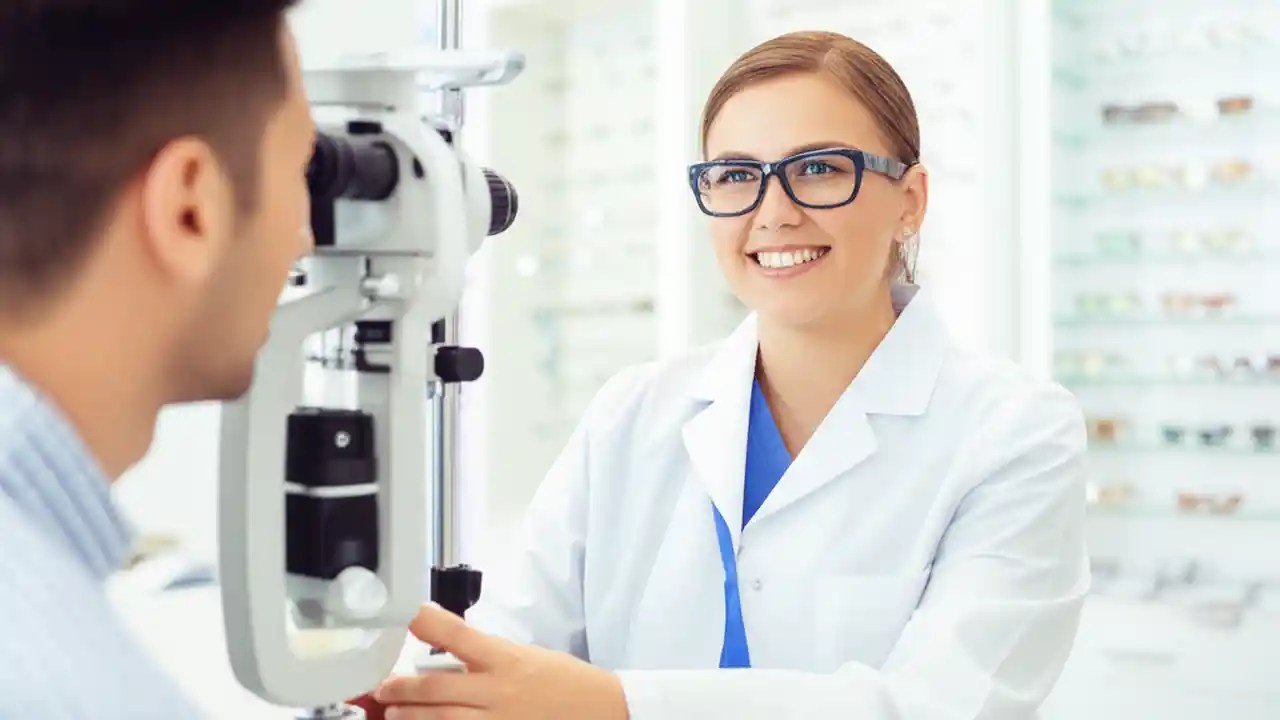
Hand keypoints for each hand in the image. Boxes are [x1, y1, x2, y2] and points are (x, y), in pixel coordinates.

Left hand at [372, 603, 629, 719]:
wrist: (604, 711)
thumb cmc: (566, 682)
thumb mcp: (528, 655)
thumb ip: (488, 656)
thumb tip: (449, 652)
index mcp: (507, 660)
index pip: (458, 635)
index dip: (426, 623)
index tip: (405, 616)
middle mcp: (500, 691)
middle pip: (437, 688)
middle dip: (403, 688)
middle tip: (383, 687)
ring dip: (410, 716)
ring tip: (393, 712)